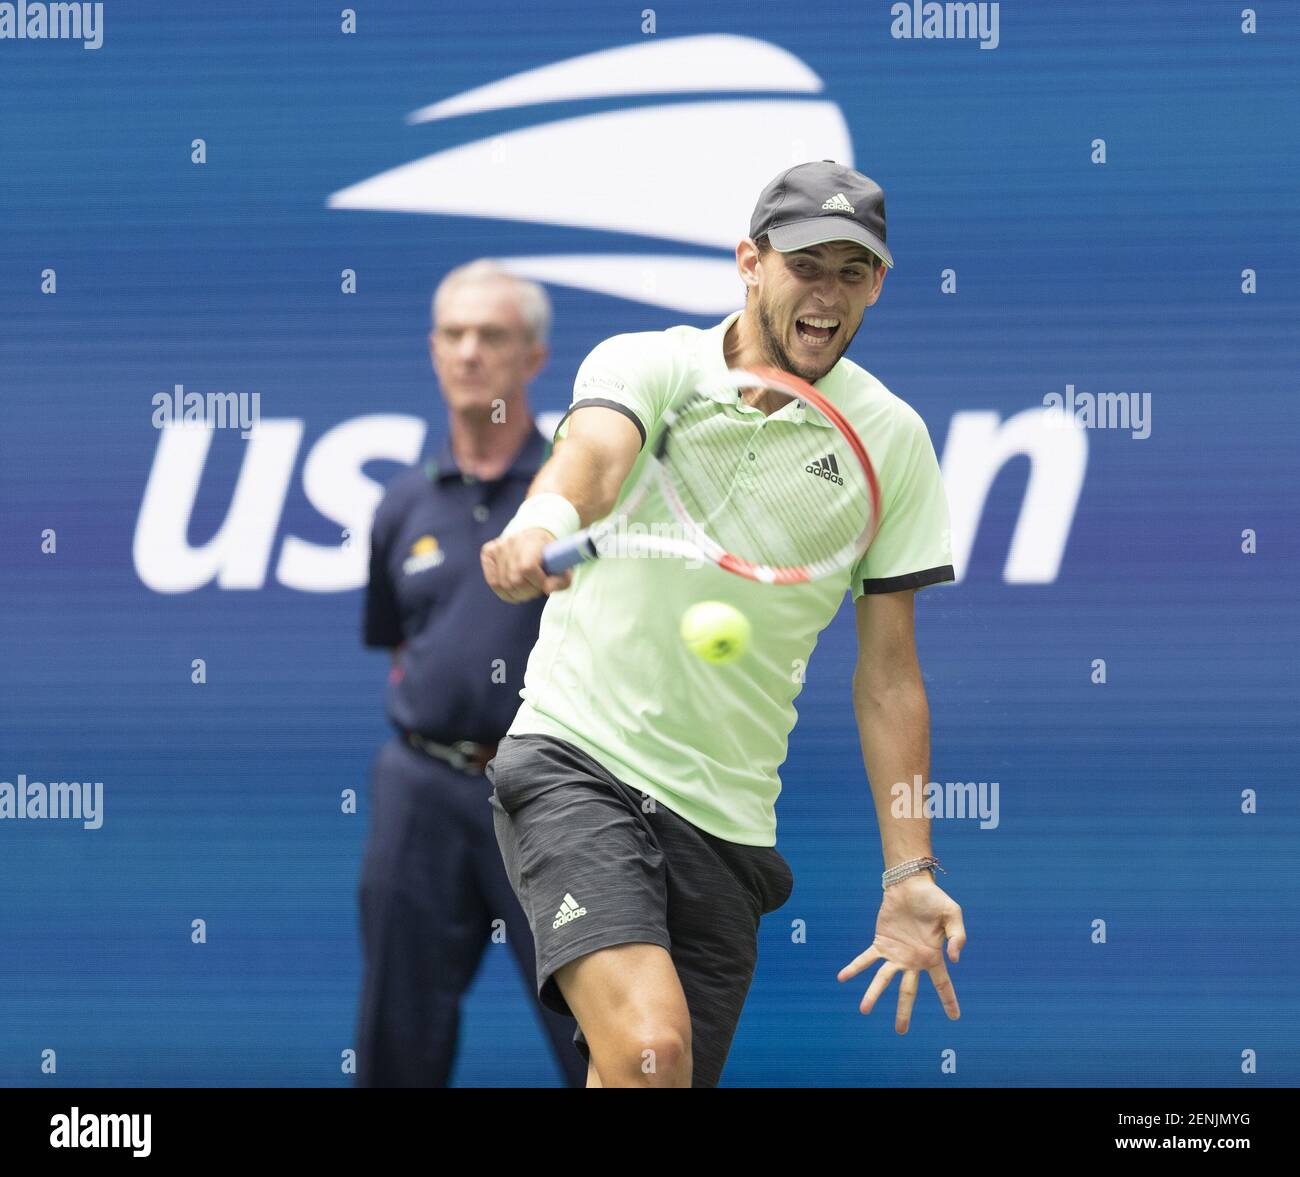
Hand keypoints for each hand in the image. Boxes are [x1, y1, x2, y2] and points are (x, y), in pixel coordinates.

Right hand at [480, 528, 573, 602]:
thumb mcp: (564, 566)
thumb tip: (547, 590)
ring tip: (528, 588)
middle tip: (536, 589)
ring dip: (518, 594)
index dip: (537, 583)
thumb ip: (562, 580)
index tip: (545, 585)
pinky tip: (515, 589)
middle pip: (514, 580)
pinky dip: (505, 592)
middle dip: (529, 592)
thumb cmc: (551, 555)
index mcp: (532, 541)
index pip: (527, 568)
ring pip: (503, 584)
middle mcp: (511, 541)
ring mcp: (498, 547)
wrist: (535, 537)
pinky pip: (494, 582)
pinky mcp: (488, 553)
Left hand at [837, 874, 964, 1033]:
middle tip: (900, 1031)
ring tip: (863, 1010)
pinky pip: (865, 958)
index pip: (943, 984)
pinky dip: (854, 968)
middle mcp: (913, 961)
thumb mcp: (953, 915)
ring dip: (873, 994)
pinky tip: (842, 978)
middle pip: (908, 992)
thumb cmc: (934, 899)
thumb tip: (952, 960)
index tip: (954, 1017)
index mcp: (933, 957)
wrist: (910, 884)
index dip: (949, 1001)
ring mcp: (895, 954)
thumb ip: (958, 937)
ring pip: (883, 979)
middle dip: (904, 1012)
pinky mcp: (880, 942)